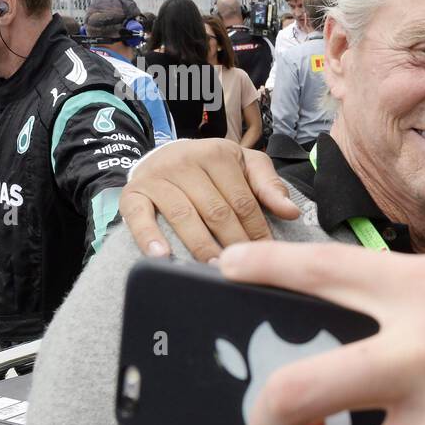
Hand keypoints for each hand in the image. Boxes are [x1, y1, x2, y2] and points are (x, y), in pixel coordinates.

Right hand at [120, 138, 298, 261]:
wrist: (165, 156)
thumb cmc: (213, 167)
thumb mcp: (245, 166)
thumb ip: (269, 186)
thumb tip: (291, 212)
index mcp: (218, 154)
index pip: (243, 201)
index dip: (257, 230)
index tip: (267, 254)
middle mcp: (186, 161)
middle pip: (216, 211)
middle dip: (233, 243)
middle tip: (244, 268)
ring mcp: (157, 177)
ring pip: (184, 216)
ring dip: (200, 245)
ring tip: (214, 270)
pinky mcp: (132, 193)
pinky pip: (139, 217)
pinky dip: (149, 237)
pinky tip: (162, 257)